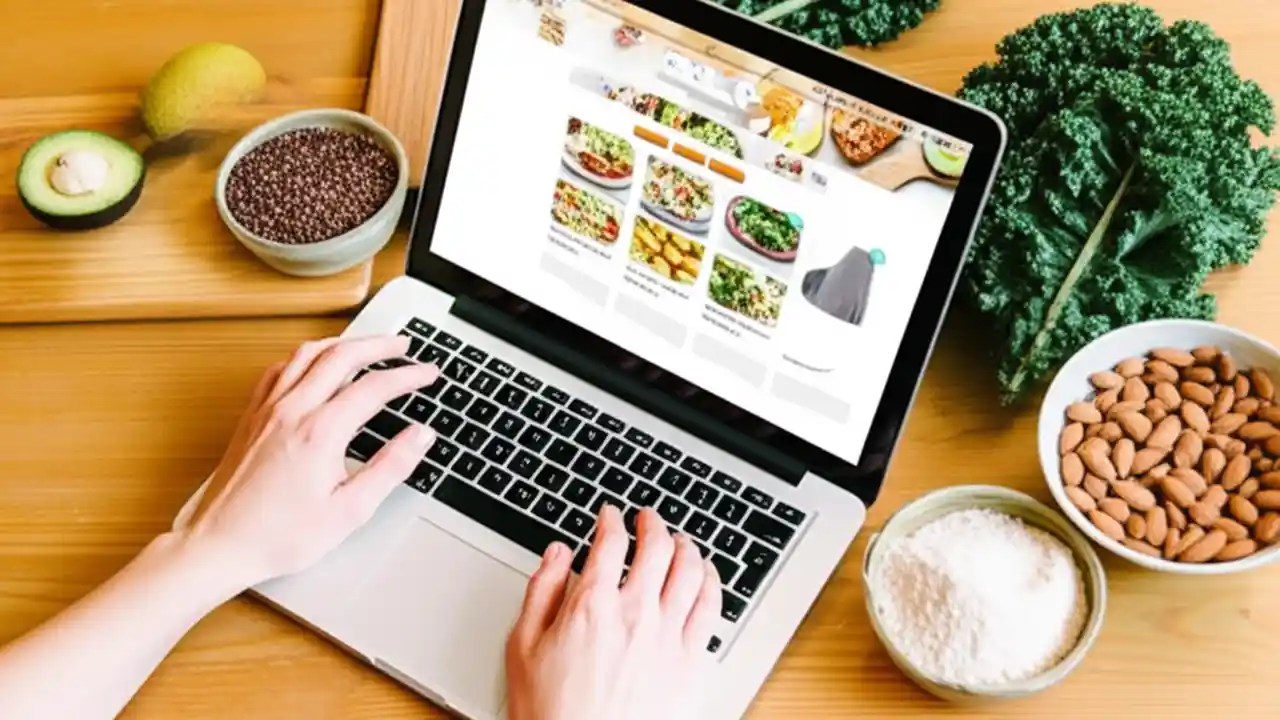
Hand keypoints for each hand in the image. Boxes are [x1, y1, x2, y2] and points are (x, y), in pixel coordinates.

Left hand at [174, 335, 438, 589]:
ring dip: (342, 343)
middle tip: (403, 345)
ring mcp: (267, 409)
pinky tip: (313, 363)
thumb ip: (390, 467)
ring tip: (365, 345)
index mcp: (320, 432)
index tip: (427, 374)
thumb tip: (420, 436)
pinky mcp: (251, 416)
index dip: (407, 376)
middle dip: (378, 344)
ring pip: (307, 353)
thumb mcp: (349, 511)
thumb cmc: (279, 535)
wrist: (219, 544)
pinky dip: (304, 357)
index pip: (374, 387)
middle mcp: (292, 410)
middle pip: (341, 355)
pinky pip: (280, 369)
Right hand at [505, 506, 720, 719]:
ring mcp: (667, 637)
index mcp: (592, 606)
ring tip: (680, 540)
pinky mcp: (689, 662)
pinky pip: (710, 609)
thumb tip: (557, 554)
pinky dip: (711, 582)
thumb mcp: (522, 647)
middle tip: (647, 518)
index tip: (609, 515)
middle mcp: (635, 614)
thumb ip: (541, 591)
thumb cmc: (551, 713)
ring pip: (690, 570)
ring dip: (685, 546)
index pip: (610, 543)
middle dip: (652, 523)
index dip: (610, 520)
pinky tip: (707, 576)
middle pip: (656, 548)